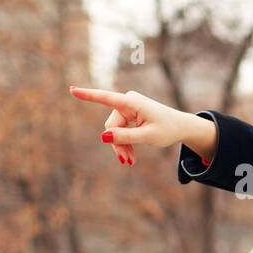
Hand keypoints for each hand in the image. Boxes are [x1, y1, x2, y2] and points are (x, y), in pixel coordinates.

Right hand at [69, 85, 217, 165]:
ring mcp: (128, 108)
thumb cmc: (168, 129)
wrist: (181, 127)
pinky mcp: (129, 114)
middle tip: (127, 162)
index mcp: (132, 102)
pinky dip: (124, 143)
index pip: (106, 98)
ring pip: (114, 130)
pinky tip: (130, 157)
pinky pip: (120, 130)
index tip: (72, 90)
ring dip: (121, 146)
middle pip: (111, 126)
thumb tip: (103, 136)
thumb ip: (125, 137)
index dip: (88, 95)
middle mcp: (128, 102)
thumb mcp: (147, 136)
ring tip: (130, 162)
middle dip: (117, 143)